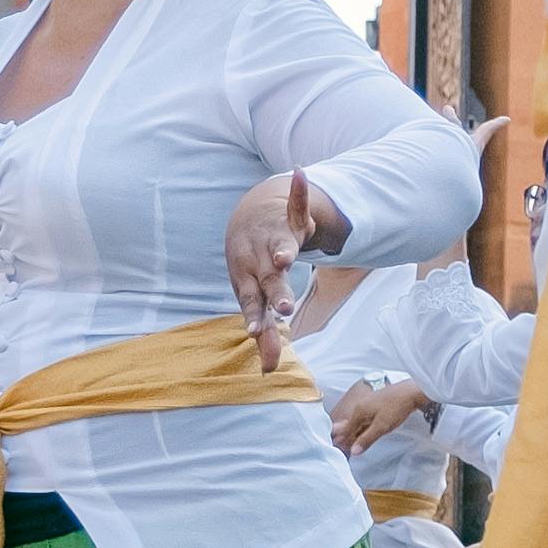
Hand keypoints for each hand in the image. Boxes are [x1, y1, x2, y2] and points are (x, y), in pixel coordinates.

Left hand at [223, 171, 348, 363]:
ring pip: (280, 245)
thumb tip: (268, 373)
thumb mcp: (257, 299)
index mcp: (250, 281)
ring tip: (287, 256)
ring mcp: (275, 239)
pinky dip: (298, 191)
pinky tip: (300, 175)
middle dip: (276, 293)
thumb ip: (265, 334)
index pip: (252, 303)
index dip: (254, 317)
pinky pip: (296, 204)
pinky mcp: (291, 218)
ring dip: (283, 250)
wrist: (247, 221)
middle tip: (284, 308)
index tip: (253, 333)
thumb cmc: (253, 269)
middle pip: (269, 281)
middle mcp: (260, 260)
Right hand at [326, 375, 437, 463]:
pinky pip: (365, 419)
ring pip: (358, 422)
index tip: (338, 449)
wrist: (412, 392)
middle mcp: (361, 407)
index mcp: (359, 411)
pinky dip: (362, 427)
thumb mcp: (381, 426)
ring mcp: (368, 405)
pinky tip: (362, 432)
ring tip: (349, 443)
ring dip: (354, 433)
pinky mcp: (376, 406)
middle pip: (350, 425)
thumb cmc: (397, 407)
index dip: (342, 440)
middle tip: (340, 447)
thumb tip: (354, 451)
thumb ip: (367, 439)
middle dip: (346, 437)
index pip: (346, 430)